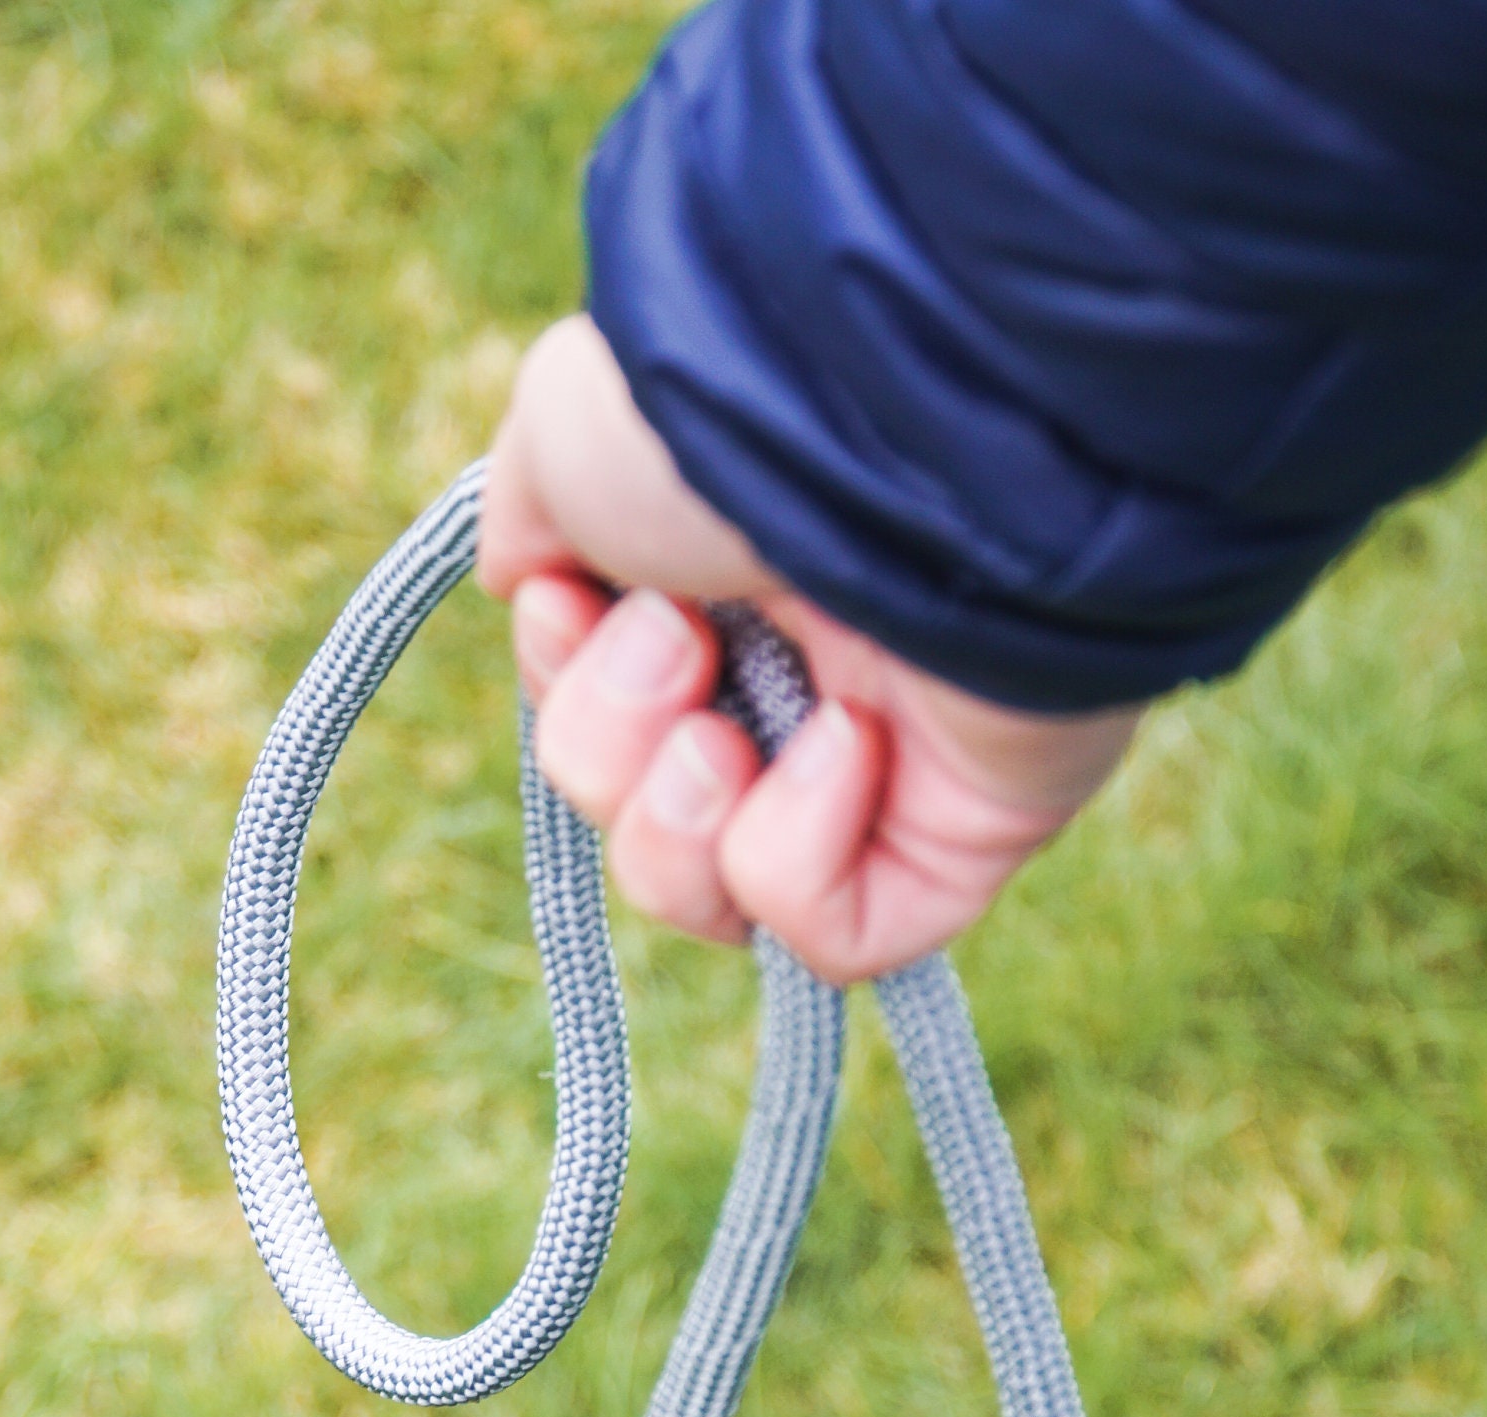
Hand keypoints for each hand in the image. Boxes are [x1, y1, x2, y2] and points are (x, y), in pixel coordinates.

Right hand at [477, 317, 1142, 979]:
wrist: (904, 428)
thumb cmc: (736, 408)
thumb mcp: (570, 428)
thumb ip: (533, 521)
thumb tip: (541, 592)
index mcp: (721, 580)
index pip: (601, 713)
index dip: (565, 687)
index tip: (571, 605)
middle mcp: (802, 671)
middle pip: (635, 816)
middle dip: (608, 750)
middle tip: (680, 645)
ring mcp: (882, 769)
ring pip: (709, 896)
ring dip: (676, 821)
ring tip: (726, 730)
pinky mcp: (954, 847)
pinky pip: (822, 937)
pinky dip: (794, 857)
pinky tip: (849, 745)